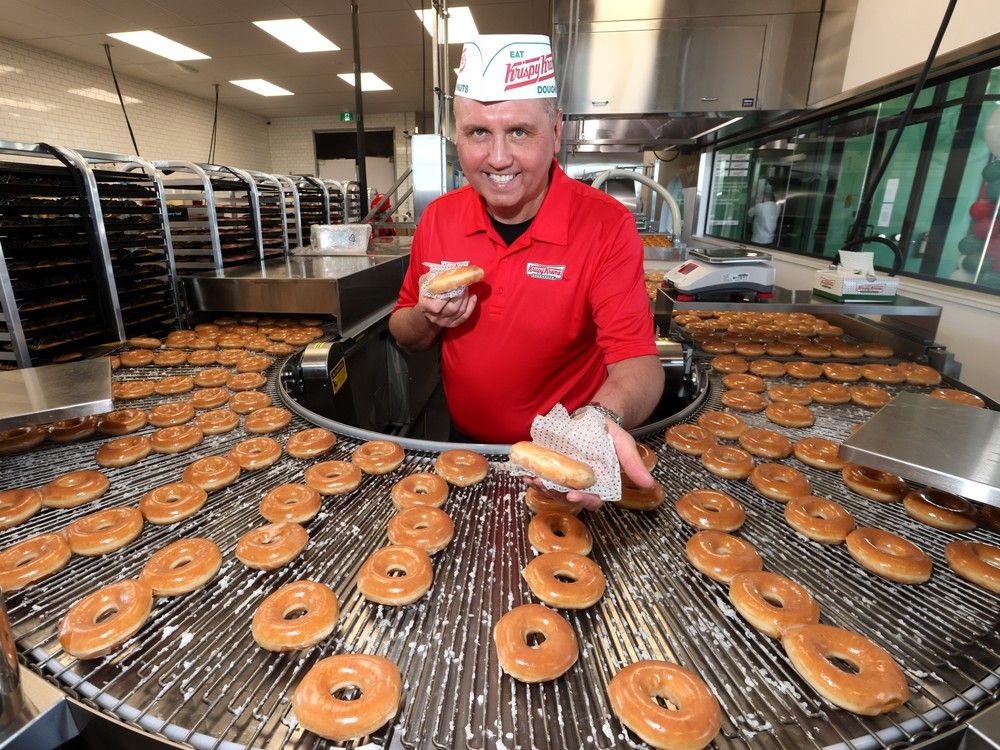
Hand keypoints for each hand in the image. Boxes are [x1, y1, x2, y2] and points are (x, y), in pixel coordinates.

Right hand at [418, 274, 476, 328]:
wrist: (427, 309)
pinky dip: (471, 306)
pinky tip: (473, 297)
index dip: (448, 294)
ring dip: (466, 299)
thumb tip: (447, 270)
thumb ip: (433, 277)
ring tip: (466, 288)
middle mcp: (435, 317)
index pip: (438, 305)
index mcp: (426, 306)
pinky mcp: (452, 324)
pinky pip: (465, 316)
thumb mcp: (425, 282)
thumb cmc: (427, 292)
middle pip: (452, 308)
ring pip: (460, 312)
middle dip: (461, 295)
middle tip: (464, 284)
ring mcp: (444, 322)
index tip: (454, 284)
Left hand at [520, 421, 653, 511]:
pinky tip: (525, 471)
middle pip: (567, 497)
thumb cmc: (610, 433)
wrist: (593, 416)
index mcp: (599, 485)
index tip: (573, 496)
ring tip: (531, 478)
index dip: (583, 501)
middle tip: (544, 485)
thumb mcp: (624, 444)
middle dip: (555, 494)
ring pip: (552, 489)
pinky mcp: (551, 465)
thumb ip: (633, 463)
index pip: (592, 500)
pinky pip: (541, 474)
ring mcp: (564, 476)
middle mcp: (580, 484)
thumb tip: (649, 484)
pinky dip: (532, 474)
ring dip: (541, 486)